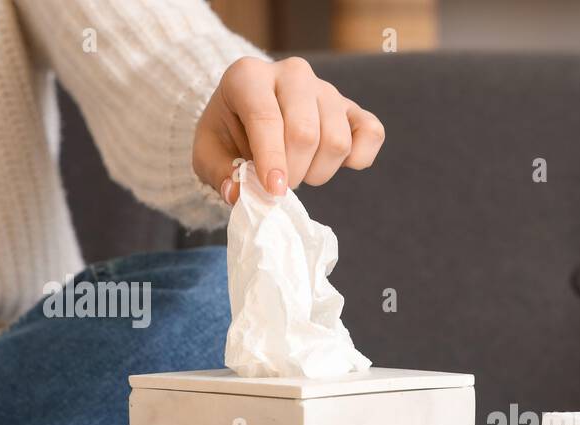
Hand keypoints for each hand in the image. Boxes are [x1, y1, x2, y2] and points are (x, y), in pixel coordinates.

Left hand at [193, 56, 384, 203]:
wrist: (251, 116)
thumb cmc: (229, 134)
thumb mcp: (208, 153)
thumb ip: (220, 173)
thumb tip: (240, 195)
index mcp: (249, 76)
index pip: (267, 118)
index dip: (272, 160)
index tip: (274, 192)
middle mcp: (292, 74)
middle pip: (305, 133)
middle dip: (294, 172)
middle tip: (280, 185)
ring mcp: (327, 89)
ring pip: (337, 140)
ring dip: (319, 172)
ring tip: (301, 172)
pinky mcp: (352, 107)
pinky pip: (371, 133)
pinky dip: (359, 158)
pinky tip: (336, 165)